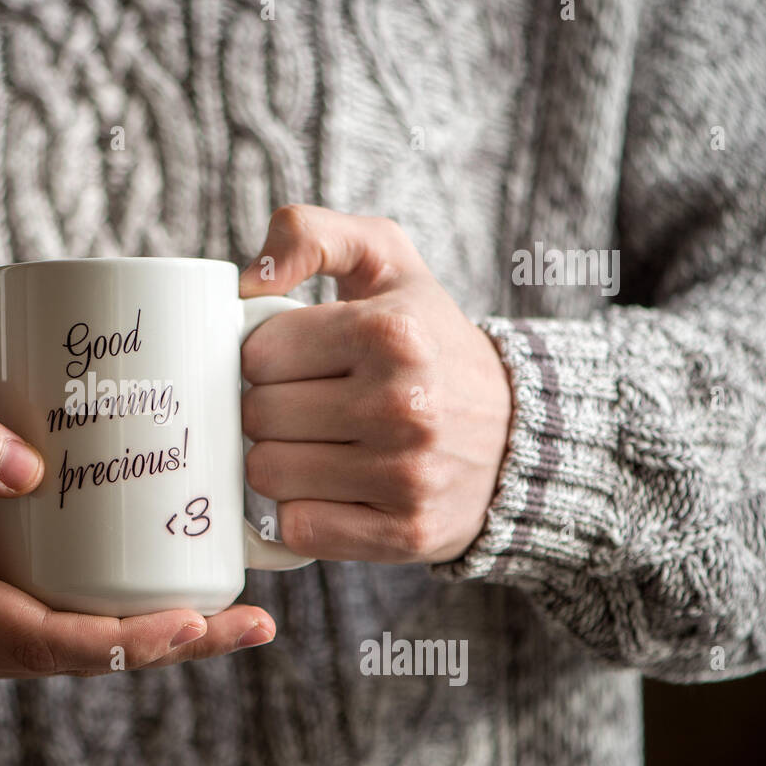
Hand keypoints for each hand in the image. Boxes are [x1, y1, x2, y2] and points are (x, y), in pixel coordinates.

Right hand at [0, 379, 276, 685]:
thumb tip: (30, 470)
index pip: (42, 641)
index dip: (125, 638)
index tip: (198, 619)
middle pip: (73, 661)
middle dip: (165, 644)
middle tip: (250, 623)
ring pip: (69, 657)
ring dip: (147, 640)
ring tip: (230, 614)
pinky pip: (53, 639)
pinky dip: (111, 626)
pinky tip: (166, 601)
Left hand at [239, 205, 512, 562]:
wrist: (518, 433)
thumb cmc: (429, 340)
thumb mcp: (386, 260)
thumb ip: (311, 233)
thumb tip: (246, 281)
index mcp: (392, 331)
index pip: (257, 355)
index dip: (265, 360)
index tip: (296, 363)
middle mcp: (403, 402)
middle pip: (256, 416)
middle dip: (267, 410)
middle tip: (306, 406)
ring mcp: (405, 474)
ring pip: (266, 474)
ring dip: (277, 463)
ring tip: (316, 446)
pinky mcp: (403, 532)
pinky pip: (296, 527)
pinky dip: (300, 512)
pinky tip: (330, 490)